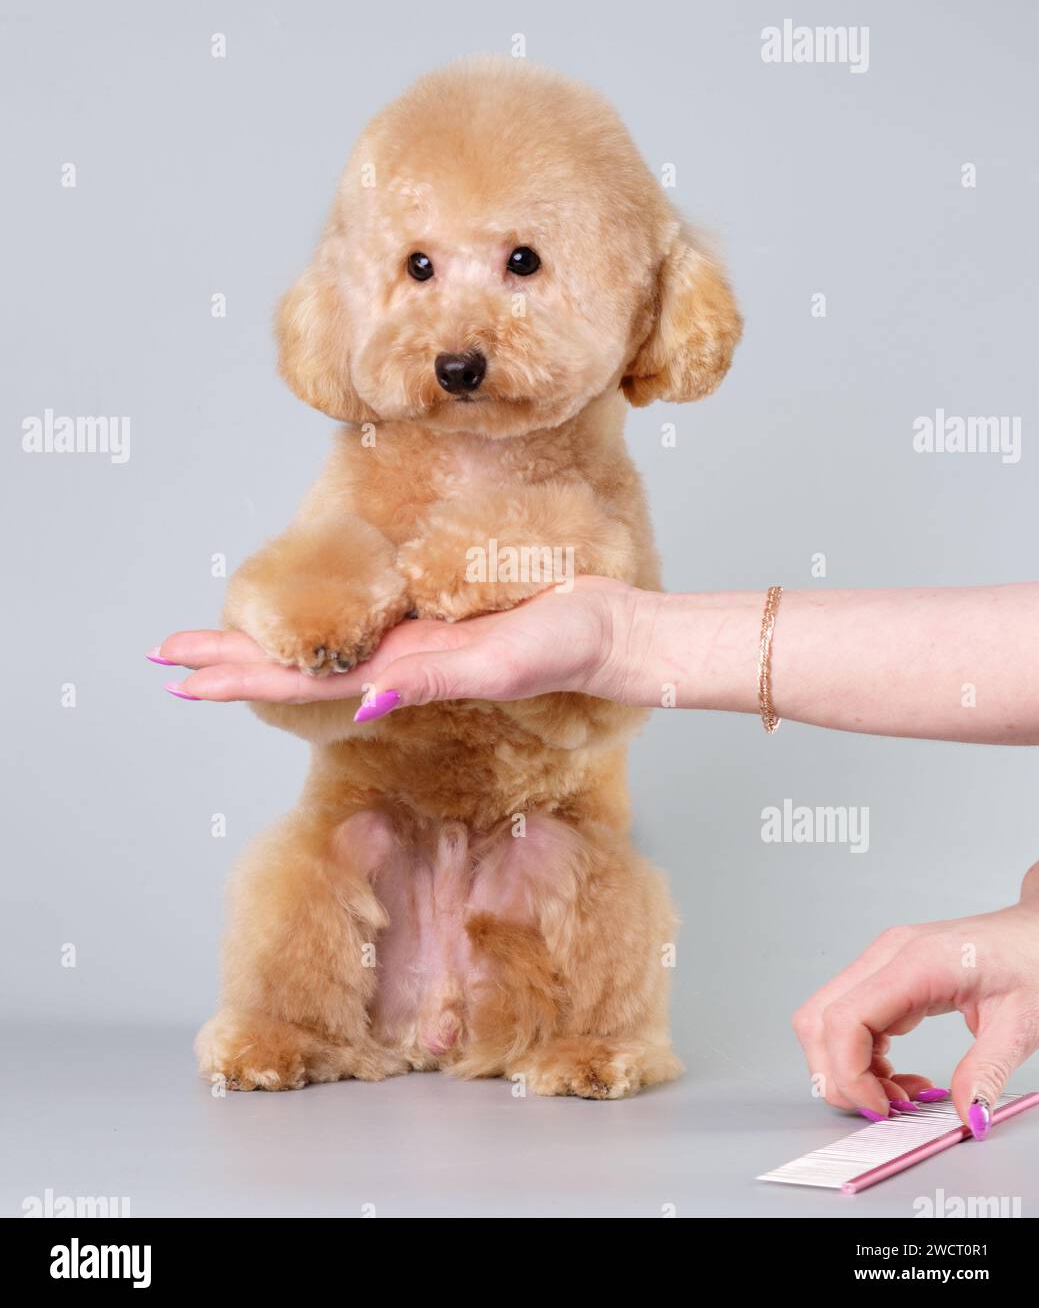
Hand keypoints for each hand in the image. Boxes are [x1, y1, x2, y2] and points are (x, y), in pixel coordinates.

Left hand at [153, 576, 642, 709]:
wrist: (610, 634)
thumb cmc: (570, 645)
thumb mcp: (504, 662)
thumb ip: (438, 679)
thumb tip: (365, 704)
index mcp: (406, 674)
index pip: (304, 681)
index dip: (242, 676)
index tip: (182, 674)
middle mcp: (400, 664)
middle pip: (298, 667)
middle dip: (229, 660)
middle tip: (163, 654)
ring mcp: (417, 646)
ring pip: (323, 649)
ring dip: (265, 648)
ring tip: (213, 643)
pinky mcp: (439, 624)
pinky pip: (364, 630)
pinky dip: (319, 629)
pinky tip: (302, 630)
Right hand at [792, 863, 1038, 1134]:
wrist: (1037, 932)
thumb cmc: (1033, 963)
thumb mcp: (1020, 1026)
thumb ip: (987, 1073)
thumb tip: (968, 1116)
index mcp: (916, 963)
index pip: (845, 1019)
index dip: (850, 1074)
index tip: (881, 1109)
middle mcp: (887, 955)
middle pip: (818, 1019)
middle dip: (837, 1074)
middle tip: (881, 1108)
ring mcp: (881, 961)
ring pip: (825, 1019)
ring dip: (848, 1067)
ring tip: (898, 1093)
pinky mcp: (885, 973)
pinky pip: (849, 1018)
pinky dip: (862, 1055)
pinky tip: (898, 1073)